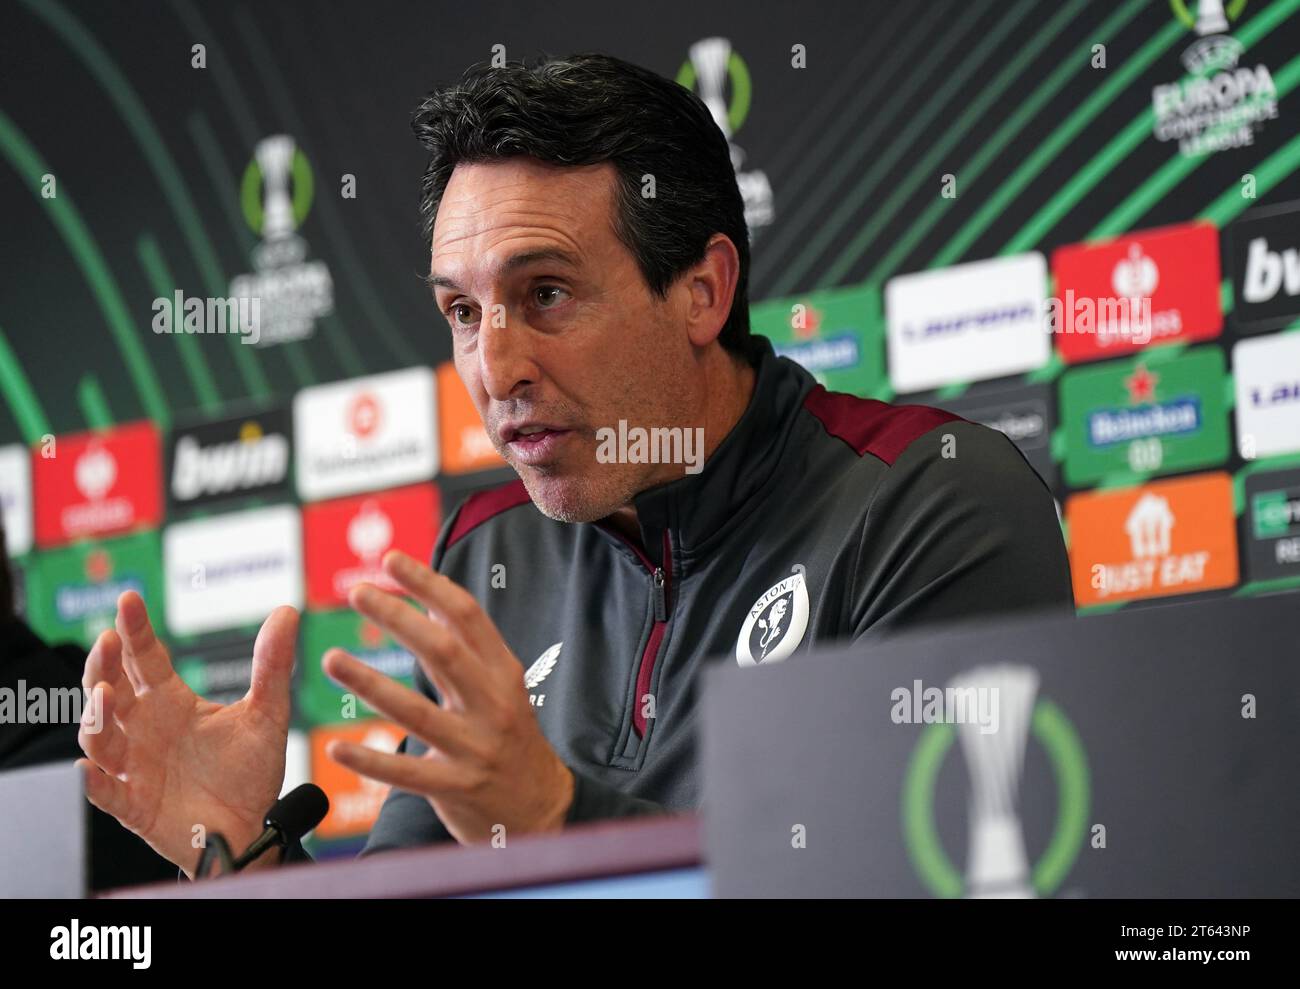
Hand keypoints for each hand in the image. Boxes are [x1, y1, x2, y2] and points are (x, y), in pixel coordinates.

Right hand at [77, 591, 298, 877]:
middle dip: (104, 664)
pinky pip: (105, 793)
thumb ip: (272, 666)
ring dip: (97, 717)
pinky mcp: (133, 805)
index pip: (144, 658)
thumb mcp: (266, 714)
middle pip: (110, 688)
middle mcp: (144, 728)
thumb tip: (288, 611)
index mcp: (170, 701)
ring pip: (99, 737)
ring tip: (107, 695)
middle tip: (109, 640)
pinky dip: (94, 783)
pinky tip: (88, 770)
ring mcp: (134, 766)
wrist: (251, 827)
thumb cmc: (251, 771)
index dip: (134, 630)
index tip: (129, 599)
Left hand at [321, 550, 574, 844]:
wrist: (542, 808)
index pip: (467, 616)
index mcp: (503, 672)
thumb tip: (427, 593)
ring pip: (417, 713)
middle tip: (357, 593)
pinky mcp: (458, 787)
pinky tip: (336, 746)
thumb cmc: (511, 736)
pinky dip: (370, 760)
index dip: (428, 584)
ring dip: (370, 683)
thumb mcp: (500, 686)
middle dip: (398, 618)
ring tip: (332, 659)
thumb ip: (465, 645)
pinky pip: (407, 774)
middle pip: (443, 652)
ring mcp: (477, 748)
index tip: (391, 560)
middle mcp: (494, 704)